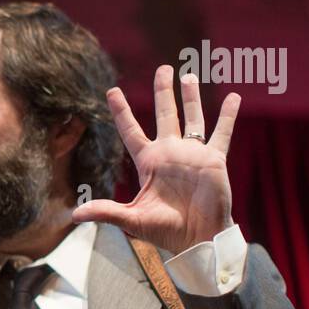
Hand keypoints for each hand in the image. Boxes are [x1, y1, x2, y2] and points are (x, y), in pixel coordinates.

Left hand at [71, 65, 239, 254]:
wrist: (198, 239)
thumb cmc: (165, 231)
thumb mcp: (132, 220)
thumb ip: (106, 211)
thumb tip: (74, 214)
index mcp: (148, 162)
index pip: (131, 130)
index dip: (121, 111)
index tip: (112, 90)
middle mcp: (170, 153)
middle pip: (165, 114)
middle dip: (163, 92)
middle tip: (163, 69)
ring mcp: (193, 154)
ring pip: (193, 117)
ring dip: (192, 97)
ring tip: (189, 75)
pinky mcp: (214, 160)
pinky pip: (221, 133)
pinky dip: (227, 116)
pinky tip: (233, 97)